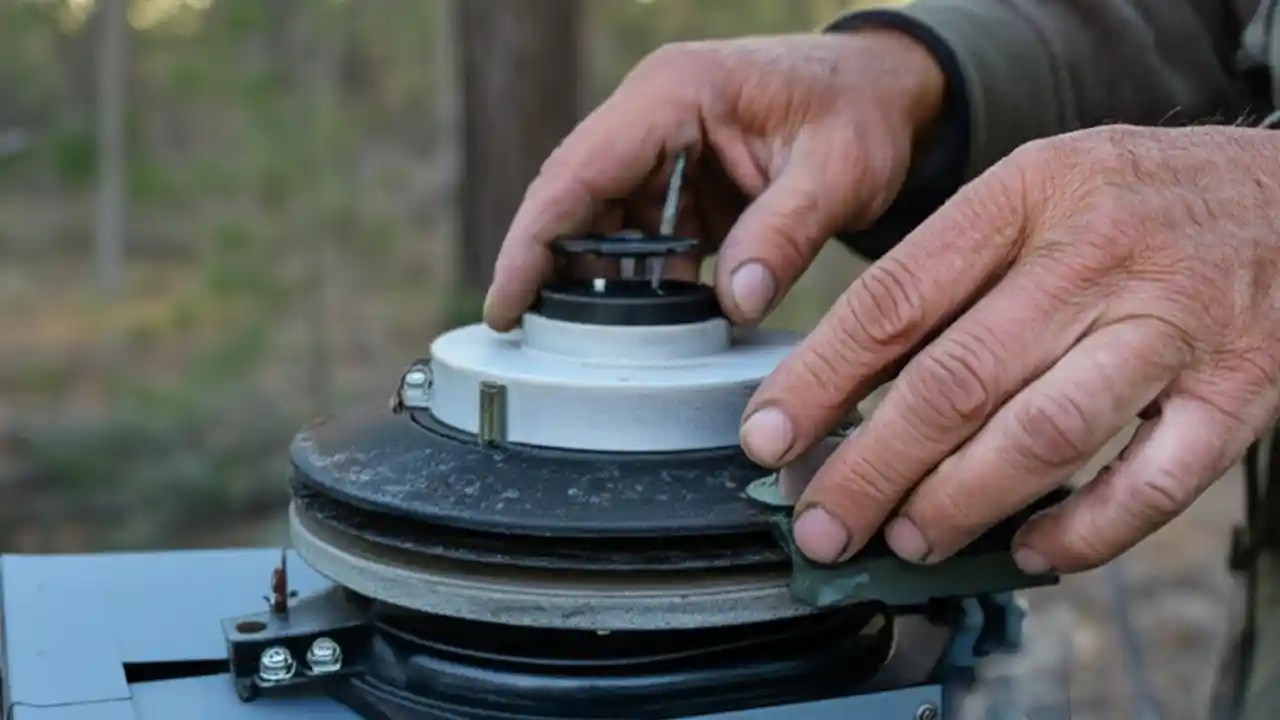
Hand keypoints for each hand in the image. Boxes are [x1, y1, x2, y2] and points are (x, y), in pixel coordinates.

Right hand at [483, 31, 944, 330]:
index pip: (579, 170)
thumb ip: (786, 233)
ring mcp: (663, 148)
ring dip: (598, 280)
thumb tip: (736, 303)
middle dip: (551, 268)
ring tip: (587, 346)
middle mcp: (654, 115)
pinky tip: (646, 325)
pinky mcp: (680, 180)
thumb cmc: (861, 111)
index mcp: (675, 94)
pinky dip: (641, 280)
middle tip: (533, 342)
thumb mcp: (838, 171)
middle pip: (575, 198)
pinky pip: (641, 235)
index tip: (504, 304)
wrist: (885, 92)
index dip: (533, 240)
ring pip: (601, 221)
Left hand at [743, 125, 1279, 573]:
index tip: (769, 438)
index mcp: (1025, 197)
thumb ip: (948, 273)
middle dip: (871, 465)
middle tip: (823, 521)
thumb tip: (848, 383)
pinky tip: (1027, 550)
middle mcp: (1095, 255)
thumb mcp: (1032, 192)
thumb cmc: (1132, 203)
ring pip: (1046, 433)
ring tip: (906, 538)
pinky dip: (1083, 531)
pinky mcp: (1240, 390)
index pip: (895, 298)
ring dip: (960, 501)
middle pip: (957, 378)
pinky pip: (1154, 482)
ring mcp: (1174, 324)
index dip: (819, 379)